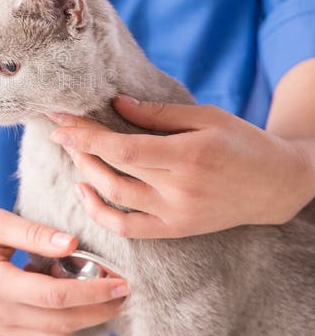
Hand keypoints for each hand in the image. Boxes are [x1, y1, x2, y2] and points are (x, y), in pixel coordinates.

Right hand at [0, 200, 127, 335]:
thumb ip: (34, 234)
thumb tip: (74, 246)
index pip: (57, 297)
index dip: (95, 292)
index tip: (123, 282)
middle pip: (62, 323)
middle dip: (99, 309)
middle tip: (126, 290)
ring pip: (53, 334)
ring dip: (83, 316)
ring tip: (105, 290)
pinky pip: (39, 333)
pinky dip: (62, 319)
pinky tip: (72, 292)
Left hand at [48, 96, 314, 238]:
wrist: (275, 184)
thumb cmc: (242, 142)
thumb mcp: (205, 116)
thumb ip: (157, 114)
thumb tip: (116, 104)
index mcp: (188, 156)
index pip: (122, 149)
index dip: (86, 137)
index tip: (61, 123)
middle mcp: (180, 190)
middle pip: (113, 172)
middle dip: (80, 149)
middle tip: (61, 131)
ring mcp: (177, 214)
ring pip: (116, 198)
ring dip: (86, 174)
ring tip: (74, 152)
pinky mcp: (176, 230)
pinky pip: (129, 228)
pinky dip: (100, 213)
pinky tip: (84, 190)